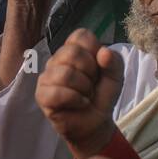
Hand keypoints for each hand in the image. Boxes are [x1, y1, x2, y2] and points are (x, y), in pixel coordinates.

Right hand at [36, 28, 123, 158]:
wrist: (95, 123)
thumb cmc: (101, 96)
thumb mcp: (115, 77)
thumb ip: (114, 62)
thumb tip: (103, 51)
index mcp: (73, 49)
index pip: (80, 36)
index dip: (94, 51)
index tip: (98, 67)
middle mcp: (57, 59)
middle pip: (72, 53)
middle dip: (90, 73)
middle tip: (91, 85)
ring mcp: (47, 77)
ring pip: (65, 74)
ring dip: (84, 89)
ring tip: (85, 96)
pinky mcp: (42, 95)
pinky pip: (57, 92)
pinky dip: (76, 100)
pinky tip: (79, 104)